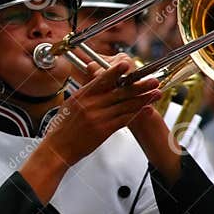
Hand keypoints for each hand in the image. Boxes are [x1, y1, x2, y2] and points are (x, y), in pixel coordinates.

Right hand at [20, 54, 160, 202]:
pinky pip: (124, 120)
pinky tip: (147, 110)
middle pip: (119, 92)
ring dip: (143, 99)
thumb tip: (97, 83)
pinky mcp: (103, 130)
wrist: (57, 148)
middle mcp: (91, 104)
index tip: (127, 65)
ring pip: (125, 105)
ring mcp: (98, 117)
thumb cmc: (62, 128)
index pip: (101, 80)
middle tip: (153, 80)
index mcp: (81, 95)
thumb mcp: (70, 105)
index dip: (116, 72)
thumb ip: (85, 94)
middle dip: (139, 85)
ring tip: (156, 93)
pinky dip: (137, 114)